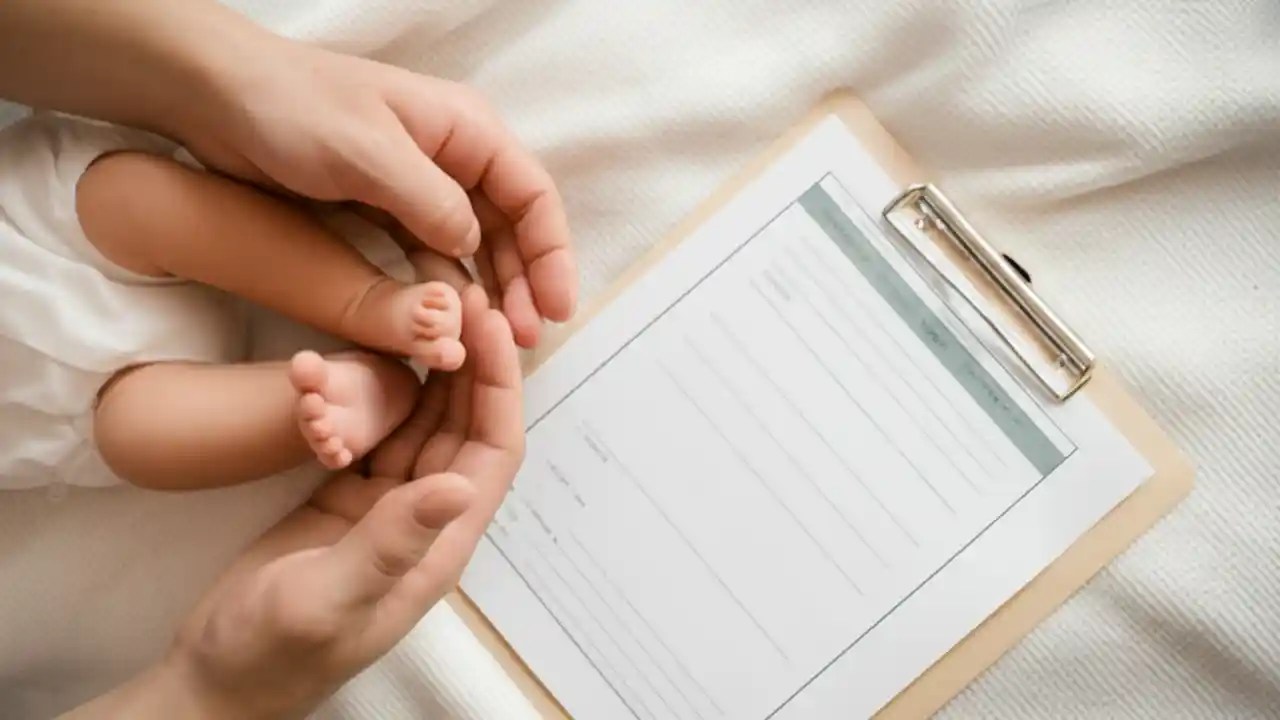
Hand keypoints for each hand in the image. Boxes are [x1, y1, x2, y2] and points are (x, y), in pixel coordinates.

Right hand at [64, 285, 523, 719]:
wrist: (220, 678)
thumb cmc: (275, 653)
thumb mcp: (330, 598)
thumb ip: (391, 545)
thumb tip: (458, 488)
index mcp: (441, 543)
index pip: (493, 450)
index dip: (498, 385)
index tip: (488, 322)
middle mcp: (425, 518)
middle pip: (466, 426)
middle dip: (471, 361)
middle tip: (460, 296)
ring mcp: (386, 507)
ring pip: (424, 424)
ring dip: (430, 371)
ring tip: (427, 309)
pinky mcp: (347, 500)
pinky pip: (377, 433)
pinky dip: (379, 393)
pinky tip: (374, 351)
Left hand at [188, 35, 576, 347]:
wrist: (215, 99)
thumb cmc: (293, 107)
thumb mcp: (368, 152)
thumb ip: (430, 202)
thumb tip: (473, 248)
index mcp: (464, 131)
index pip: (531, 196)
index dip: (551, 254)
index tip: (556, 308)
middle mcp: (452, 159)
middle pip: (510, 229)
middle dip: (525, 283)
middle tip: (529, 340)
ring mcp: (419, 187)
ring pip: (473, 248)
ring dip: (489, 293)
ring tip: (495, 344)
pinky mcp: (385, 212)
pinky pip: (429, 257)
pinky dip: (445, 289)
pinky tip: (449, 326)